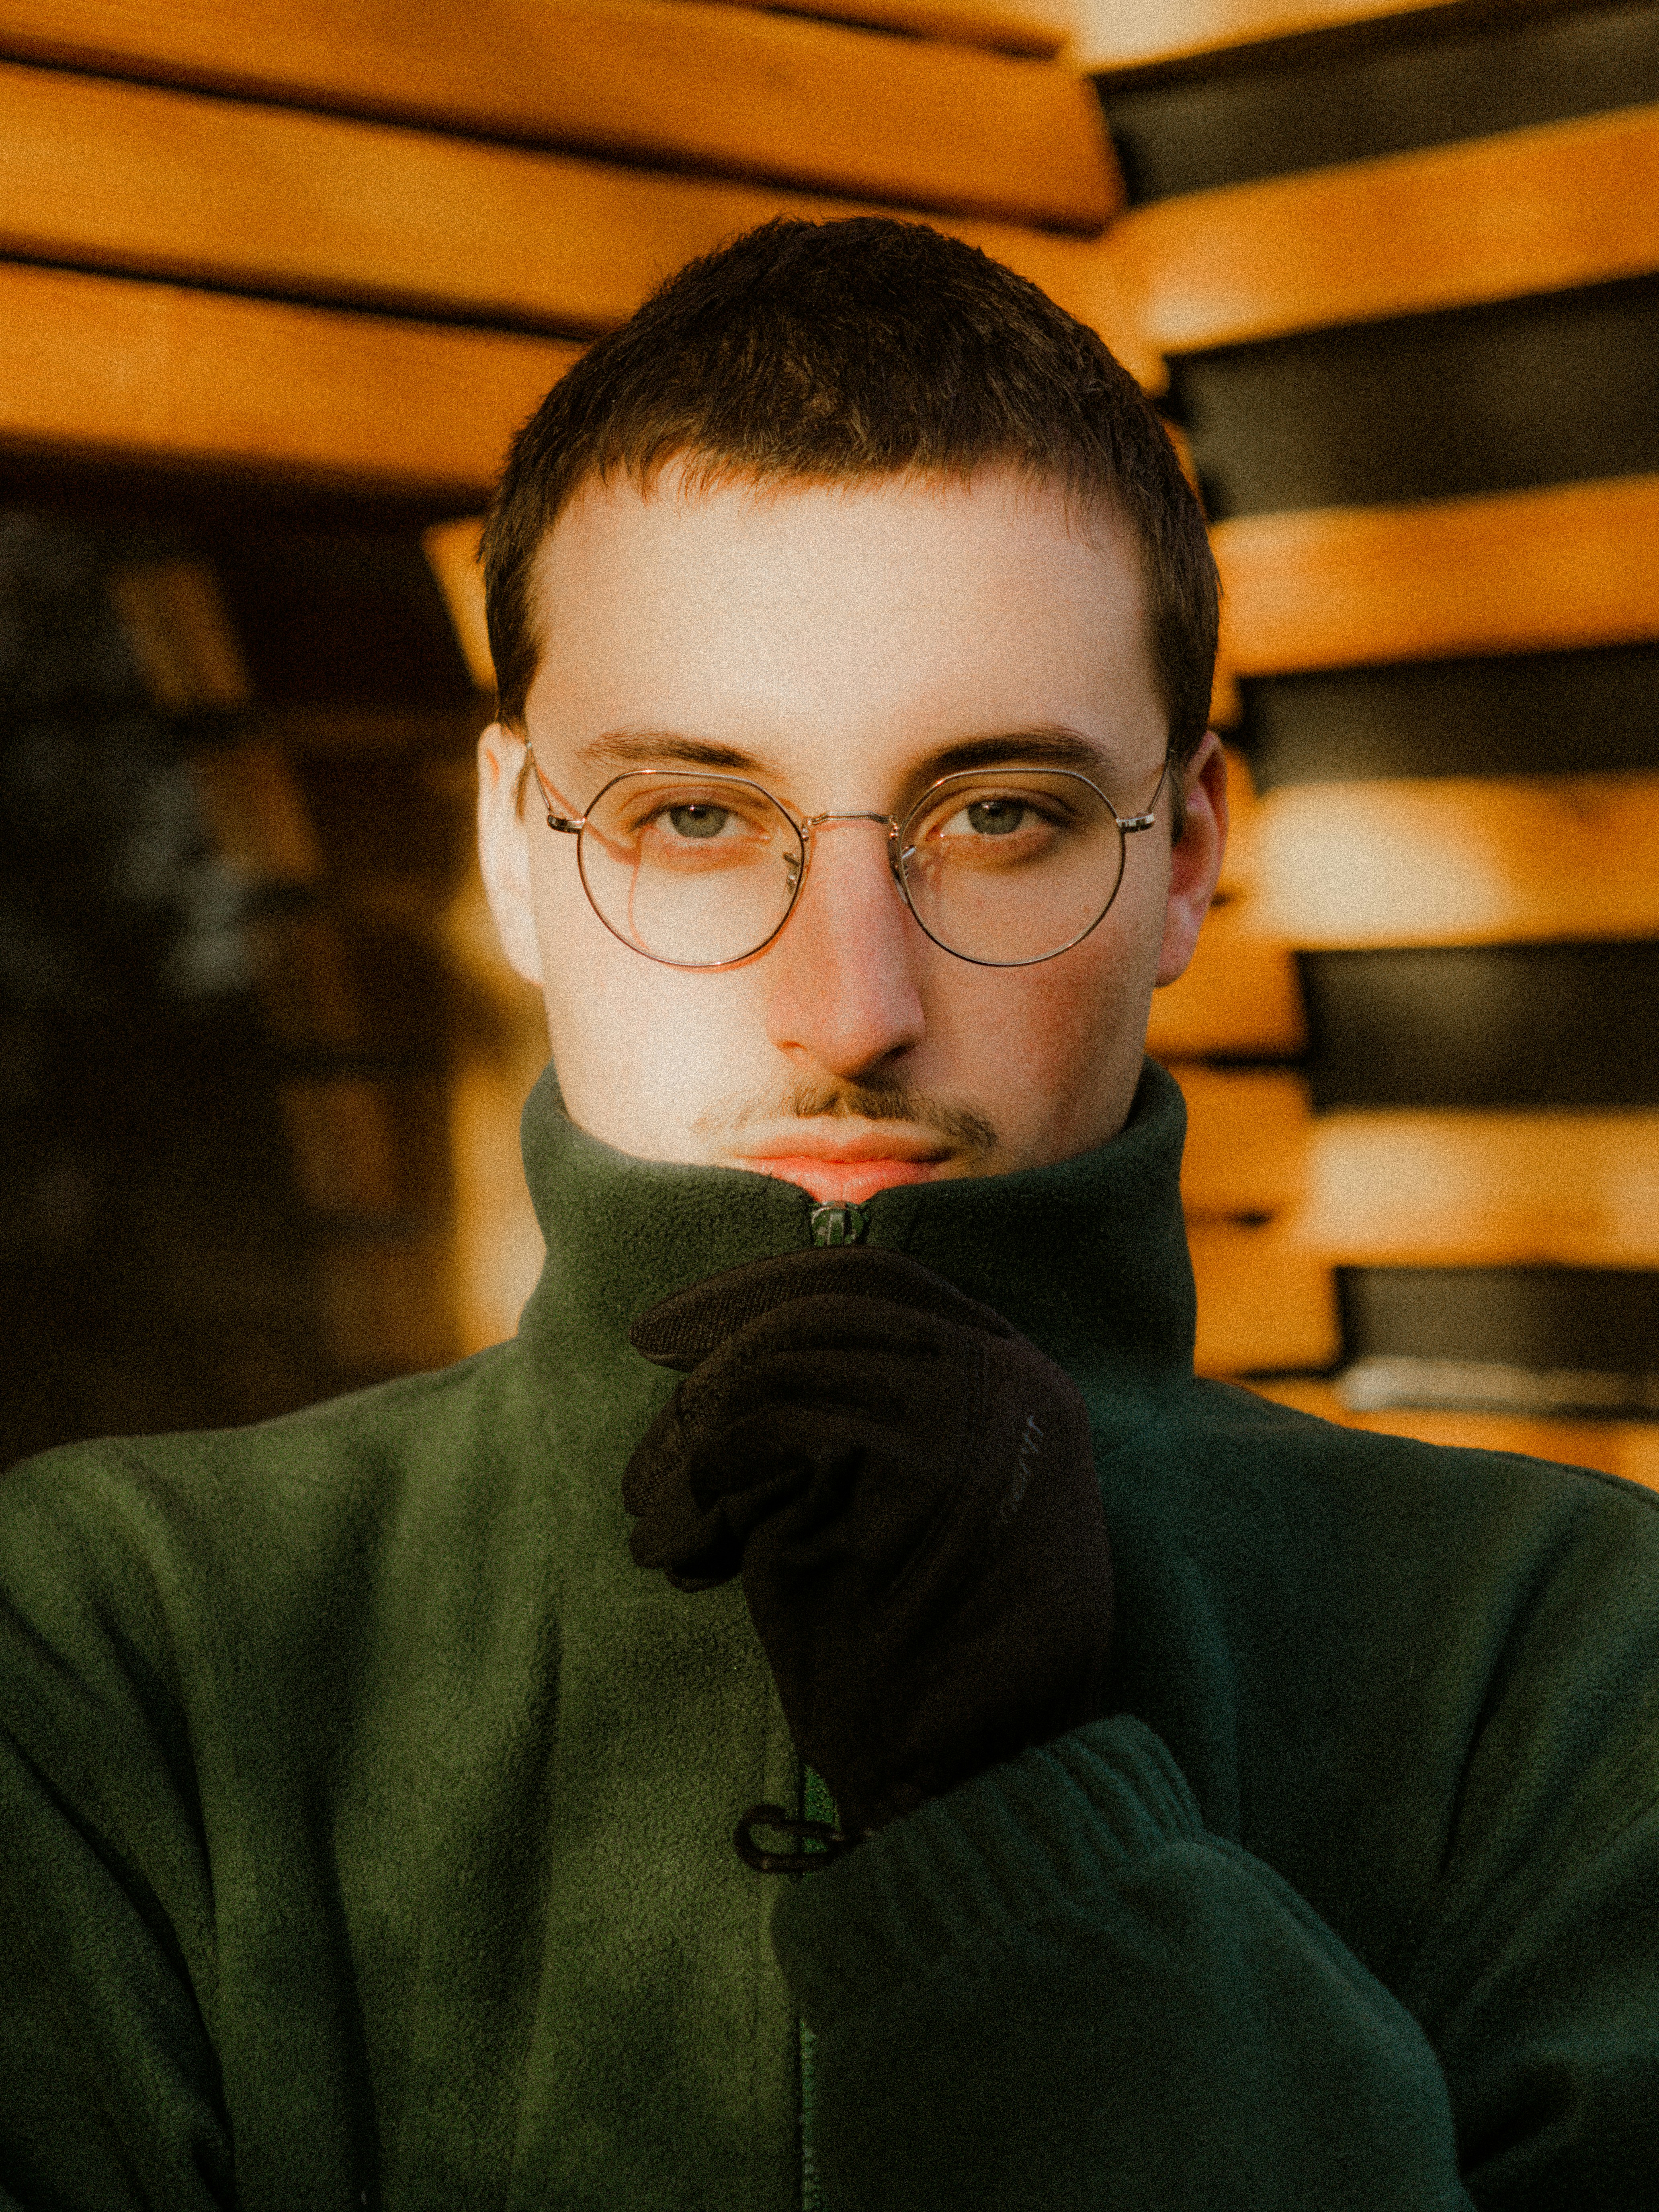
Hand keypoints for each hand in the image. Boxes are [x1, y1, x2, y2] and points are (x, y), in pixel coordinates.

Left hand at [622, 1246, 1113, 1837]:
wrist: (980, 1777)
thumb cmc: (936, 1662)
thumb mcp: (917, 1514)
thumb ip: (878, 1423)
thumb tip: (737, 1364)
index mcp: (1020, 1378)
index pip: (876, 1278)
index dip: (761, 1289)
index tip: (671, 1327)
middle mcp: (1002, 1376)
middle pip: (815, 1316)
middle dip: (709, 1358)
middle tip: (644, 1418)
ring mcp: (960, 1414)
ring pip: (774, 1374)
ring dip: (686, 1447)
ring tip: (649, 1517)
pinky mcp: (904, 1465)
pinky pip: (755, 1440)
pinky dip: (693, 1496)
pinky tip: (674, 1557)